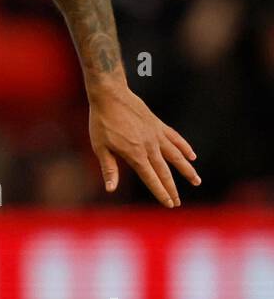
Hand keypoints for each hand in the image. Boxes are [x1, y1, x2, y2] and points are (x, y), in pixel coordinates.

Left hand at [88, 81, 200, 207]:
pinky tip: (192, 156)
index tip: (170, 204)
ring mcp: (156, 135)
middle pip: (164, 171)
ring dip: (187, 170)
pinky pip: (175, 138)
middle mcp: (149, 147)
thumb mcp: (100, 147)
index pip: (151, 179)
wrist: (110, 94)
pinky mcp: (158, 125)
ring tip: (197, 181)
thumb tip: (111, 189)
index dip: (161, 192)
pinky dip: (184, 147)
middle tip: (178, 202)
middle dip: (172, 188)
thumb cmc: (102, 122)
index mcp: (135, 155)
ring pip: (176, 156)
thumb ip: (109, 169)